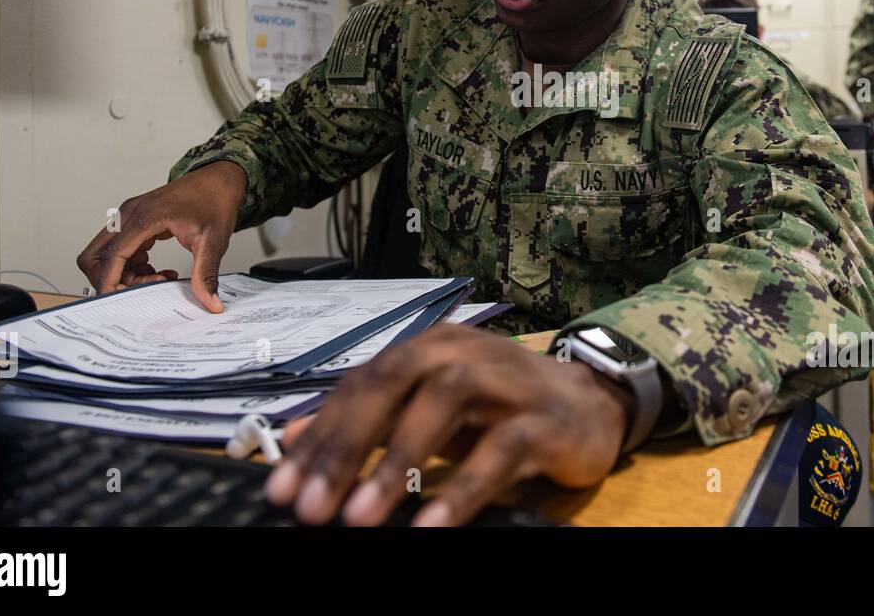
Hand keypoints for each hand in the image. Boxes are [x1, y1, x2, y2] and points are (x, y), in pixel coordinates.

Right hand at [75, 160, 247, 312]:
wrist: (220, 179)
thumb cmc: (215, 201)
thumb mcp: (214, 241)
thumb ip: (206, 274)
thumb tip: (211, 303)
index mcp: (144, 217)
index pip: (111, 256)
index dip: (110, 282)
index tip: (119, 301)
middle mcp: (130, 215)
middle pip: (95, 256)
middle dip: (112, 279)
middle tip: (142, 289)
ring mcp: (130, 217)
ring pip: (108, 256)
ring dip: (126, 274)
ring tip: (160, 278)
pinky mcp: (136, 222)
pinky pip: (121, 251)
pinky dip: (133, 266)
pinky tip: (158, 271)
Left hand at [265, 326, 633, 525]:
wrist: (591, 401)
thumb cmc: (501, 405)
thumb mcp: (428, 406)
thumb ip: (371, 415)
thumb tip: (298, 435)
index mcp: (428, 347)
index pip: (360, 384)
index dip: (318, 436)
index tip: (282, 488)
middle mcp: (461, 352)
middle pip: (392, 383)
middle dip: (345, 447)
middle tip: (311, 507)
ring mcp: (505, 382)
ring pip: (442, 403)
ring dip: (396, 461)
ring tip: (360, 518)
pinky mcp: (544, 419)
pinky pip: (500, 451)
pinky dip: (463, 489)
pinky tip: (433, 526)